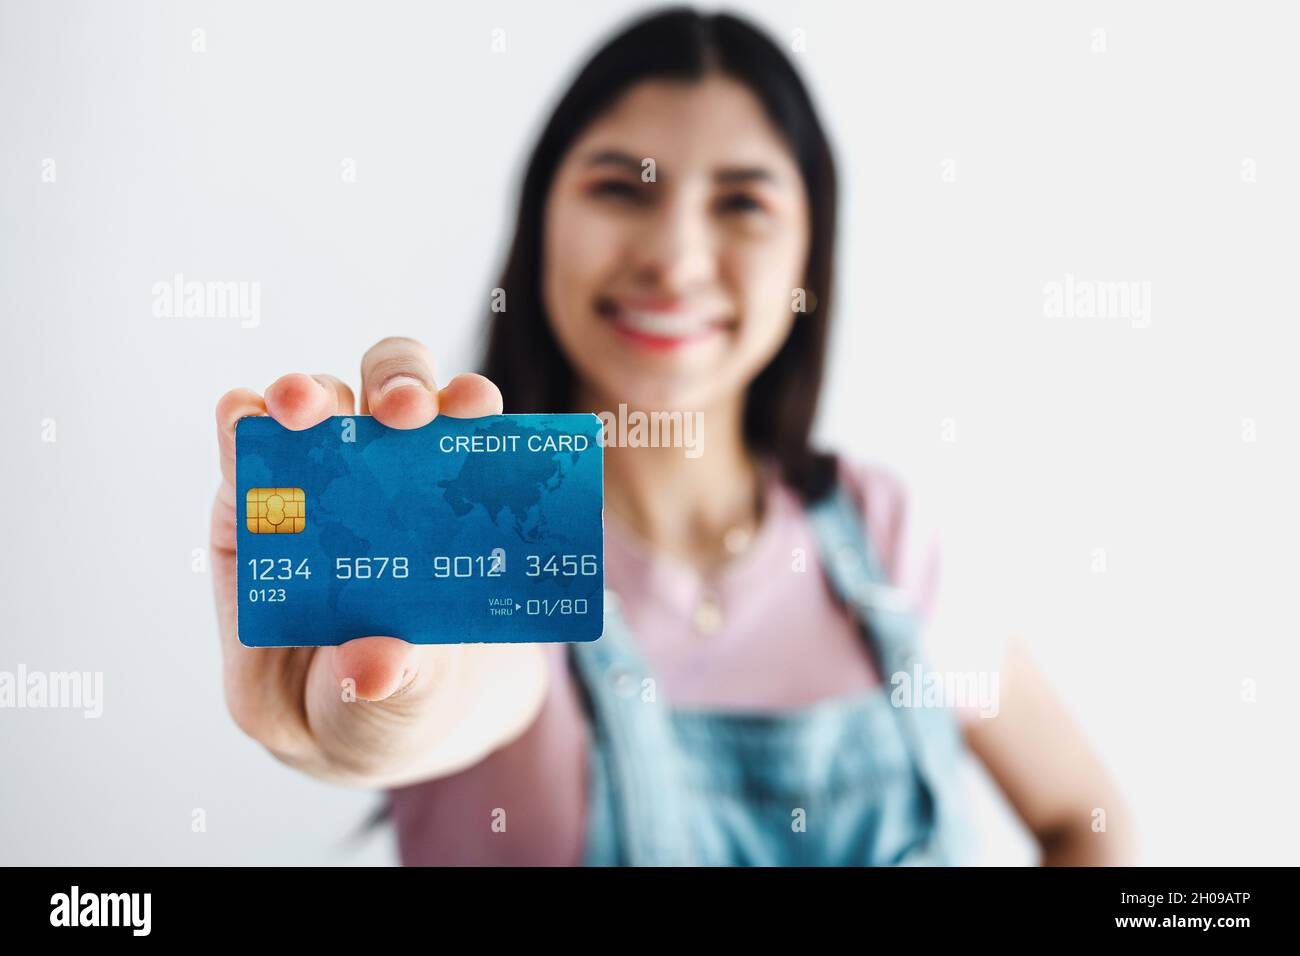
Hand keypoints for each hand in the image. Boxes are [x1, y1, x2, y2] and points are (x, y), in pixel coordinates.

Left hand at [210, 338, 548, 786]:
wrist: (436, 716)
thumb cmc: (358, 712)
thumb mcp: (349, 715)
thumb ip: (366, 690)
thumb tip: (378, 665)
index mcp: (269, 530)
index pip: (246, 455)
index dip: (252, 422)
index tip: (268, 413)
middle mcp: (327, 485)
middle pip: (323, 405)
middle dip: (340, 392)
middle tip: (372, 413)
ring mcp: (401, 475)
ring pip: (398, 392)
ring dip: (416, 384)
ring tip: (450, 410)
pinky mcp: (464, 481)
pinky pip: (474, 434)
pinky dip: (483, 419)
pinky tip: (494, 426)